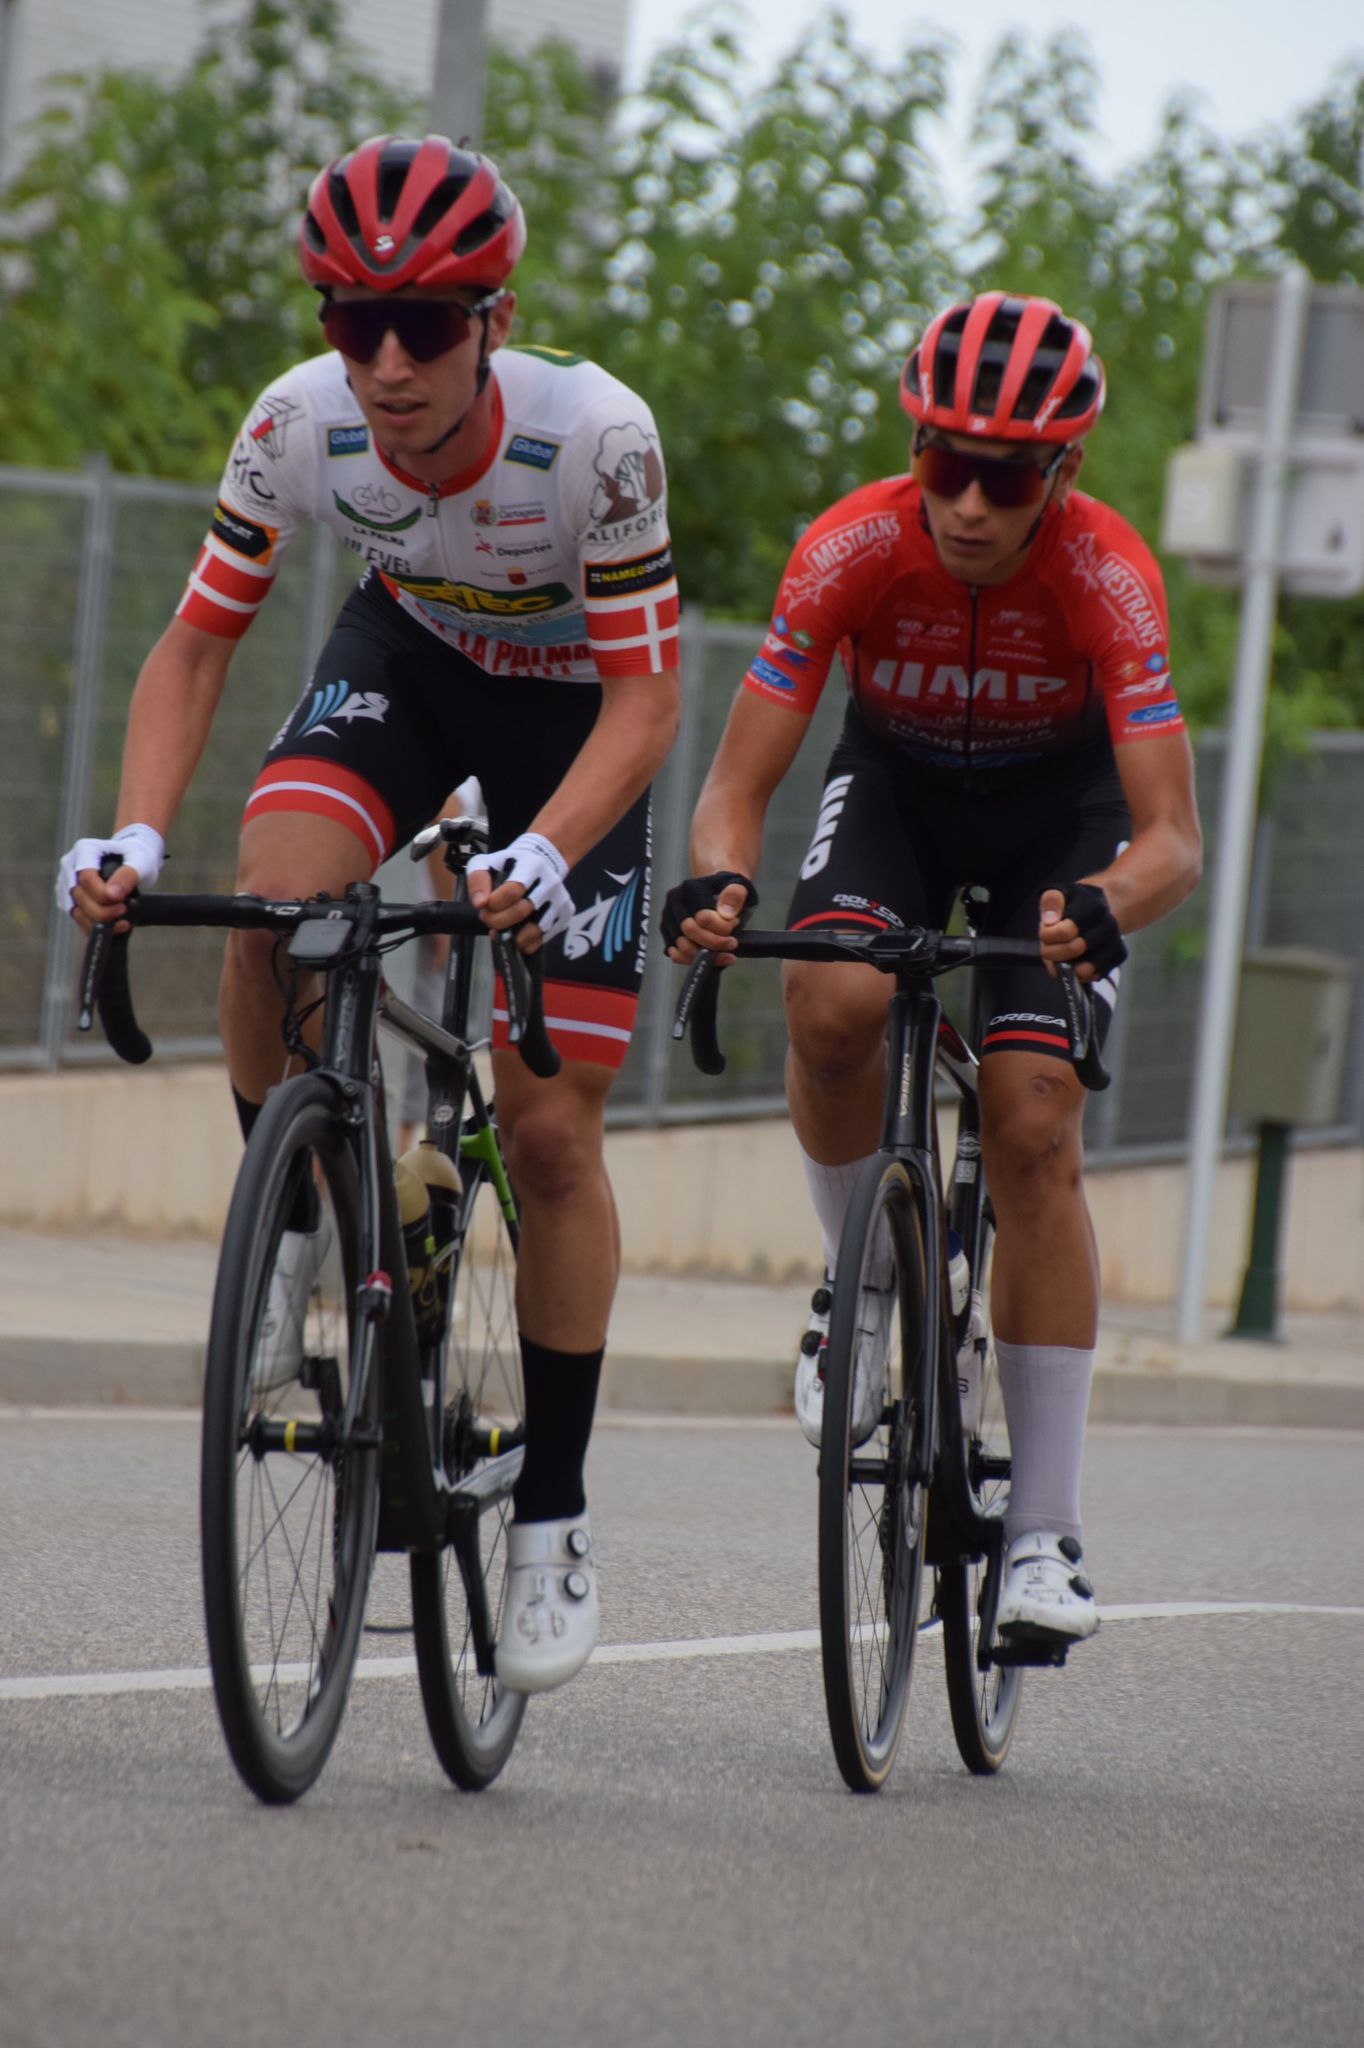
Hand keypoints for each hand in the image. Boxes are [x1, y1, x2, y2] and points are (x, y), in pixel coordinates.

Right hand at [56, 825, 165, 934]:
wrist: (132, 860)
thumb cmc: (136, 856)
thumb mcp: (140, 860)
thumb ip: (128, 875)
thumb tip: (113, 895)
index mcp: (84, 850)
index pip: (85, 878)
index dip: (102, 895)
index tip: (122, 903)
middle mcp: (70, 866)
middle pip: (79, 896)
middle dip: (103, 911)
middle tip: (124, 911)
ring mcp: (67, 884)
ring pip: (76, 911)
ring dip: (99, 922)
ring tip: (122, 922)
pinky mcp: (69, 900)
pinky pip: (78, 919)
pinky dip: (95, 927)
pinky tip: (114, 927)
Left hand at [469, 830, 573, 954]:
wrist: (543, 860)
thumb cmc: (512, 864)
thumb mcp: (488, 862)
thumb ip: (478, 880)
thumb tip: (480, 904)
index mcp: (532, 865)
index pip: (512, 891)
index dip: (494, 904)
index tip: (485, 907)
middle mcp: (550, 882)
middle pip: (522, 911)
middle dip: (498, 921)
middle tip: (489, 919)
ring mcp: (560, 899)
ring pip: (535, 929)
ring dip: (512, 935)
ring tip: (503, 929)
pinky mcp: (564, 914)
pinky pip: (544, 938)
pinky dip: (526, 942)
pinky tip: (517, 935)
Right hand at [661, 871, 758, 964]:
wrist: (717, 889)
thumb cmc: (727, 888)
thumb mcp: (738, 884)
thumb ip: (734, 895)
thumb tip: (726, 914)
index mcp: (690, 888)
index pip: (702, 916)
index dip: (722, 928)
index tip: (735, 925)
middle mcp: (674, 903)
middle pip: (689, 931)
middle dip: (713, 943)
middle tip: (731, 944)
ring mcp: (668, 918)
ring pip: (681, 946)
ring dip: (705, 955)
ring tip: (725, 954)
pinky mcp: (668, 933)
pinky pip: (676, 954)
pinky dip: (694, 960)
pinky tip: (710, 959)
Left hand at [1039, 881, 1126, 981]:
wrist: (1103, 904)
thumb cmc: (1077, 902)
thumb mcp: (1061, 892)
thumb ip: (1051, 901)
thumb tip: (1050, 920)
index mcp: (1092, 908)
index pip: (1065, 932)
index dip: (1048, 936)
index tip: (1047, 931)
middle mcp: (1108, 925)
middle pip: (1074, 950)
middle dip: (1055, 952)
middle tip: (1053, 945)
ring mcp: (1115, 941)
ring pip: (1085, 969)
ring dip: (1068, 967)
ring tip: (1064, 956)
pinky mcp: (1119, 955)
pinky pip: (1096, 975)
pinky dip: (1082, 974)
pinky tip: (1077, 963)